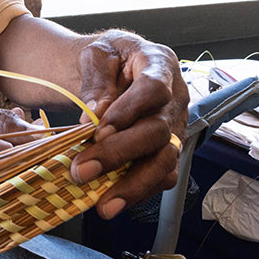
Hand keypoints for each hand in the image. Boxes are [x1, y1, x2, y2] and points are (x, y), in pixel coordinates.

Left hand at [68, 31, 188, 218]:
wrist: (113, 67)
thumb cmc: (107, 58)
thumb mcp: (96, 54)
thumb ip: (96, 81)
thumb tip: (95, 117)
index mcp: (160, 63)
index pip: (153, 89)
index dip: (129, 111)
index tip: (98, 131)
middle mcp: (176, 97)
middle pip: (159, 132)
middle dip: (119, 154)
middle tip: (82, 170)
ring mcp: (176, 125)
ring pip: (166, 161)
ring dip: (133, 185)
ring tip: (103, 204)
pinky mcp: (169, 148)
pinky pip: (162, 176)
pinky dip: (138, 191)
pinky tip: (112, 201)